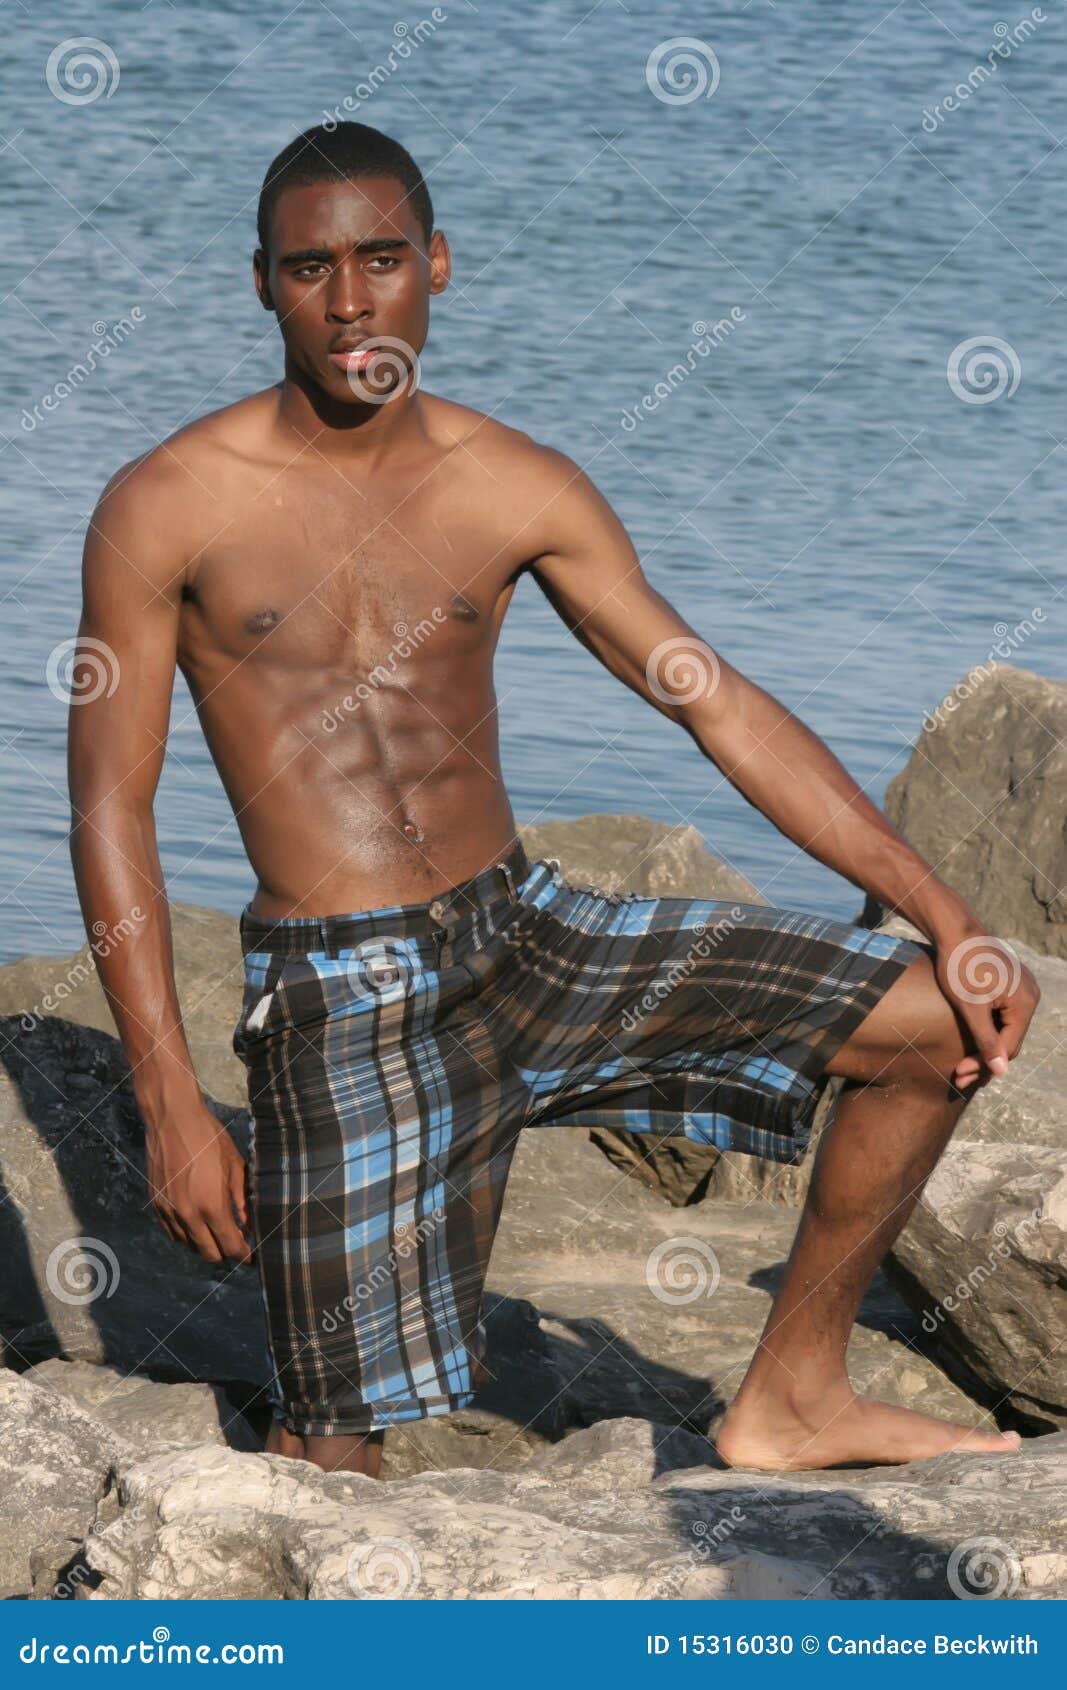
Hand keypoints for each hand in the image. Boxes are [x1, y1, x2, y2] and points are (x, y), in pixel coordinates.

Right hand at [145, 1104, 253, 1264]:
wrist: (172, 1119)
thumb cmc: (208, 1137)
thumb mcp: (234, 1165)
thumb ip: (242, 1199)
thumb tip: (249, 1222)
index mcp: (211, 1206)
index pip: (230, 1246)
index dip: (243, 1255)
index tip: (252, 1257)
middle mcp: (187, 1215)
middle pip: (209, 1254)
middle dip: (226, 1253)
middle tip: (237, 1243)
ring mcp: (168, 1211)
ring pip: (189, 1245)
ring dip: (205, 1244)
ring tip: (218, 1232)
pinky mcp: (156, 1204)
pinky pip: (172, 1233)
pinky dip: (186, 1235)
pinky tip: (197, 1223)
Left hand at [933, 927, 1040, 1089]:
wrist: (955, 931)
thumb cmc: (960, 967)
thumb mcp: (971, 1008)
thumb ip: (986, 1040)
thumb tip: (1001, 1072)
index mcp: (1025, 1003)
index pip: (1008, 1047)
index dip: (984, 1065)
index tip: (960, 1075)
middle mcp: (1030, 996)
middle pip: (1008, 1039)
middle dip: (984, 1059)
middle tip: (959, 1075)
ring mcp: (1022, 988)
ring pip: (1005, 1028)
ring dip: (985, 1046)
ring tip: (962, 1064)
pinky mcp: (1011, 983)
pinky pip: (1003, 1014)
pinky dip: (987, 1028)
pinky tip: (971, 1039)